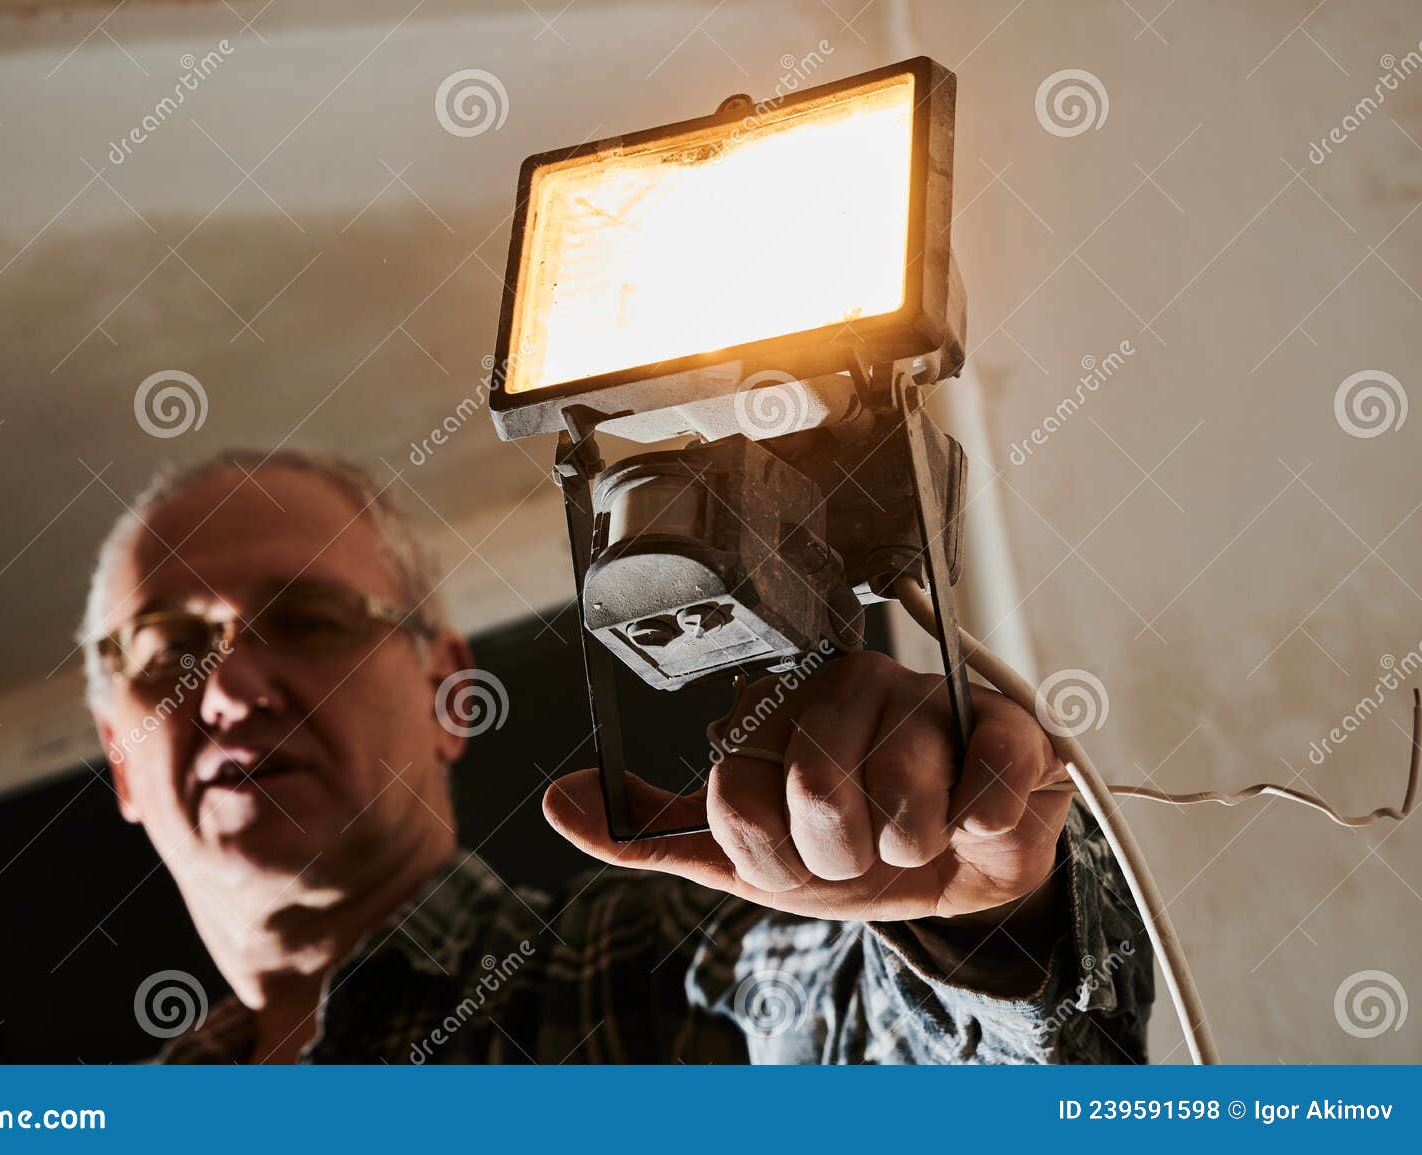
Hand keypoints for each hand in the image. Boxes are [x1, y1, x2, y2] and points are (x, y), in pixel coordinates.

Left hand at [544, 651, 1073, 930]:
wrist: (956, 877)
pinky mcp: (1007, 724)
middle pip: (816, 792)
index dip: (774, 853)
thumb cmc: (848, 851)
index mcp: (774, 709)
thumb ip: (650, 832)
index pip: (738, 792)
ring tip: (919, 830)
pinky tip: (972, 819)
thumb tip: (562, 800)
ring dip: (910, 848)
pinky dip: (979, 827)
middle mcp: (845, 685)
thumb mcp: (743, 856)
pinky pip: (985, 787)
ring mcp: (926, 698)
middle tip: (861, 845)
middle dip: (841, 856)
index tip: (798, 854)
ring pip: (900, 797)